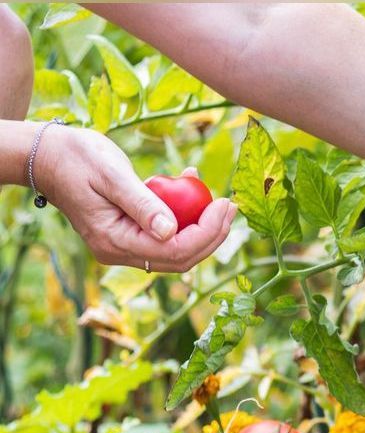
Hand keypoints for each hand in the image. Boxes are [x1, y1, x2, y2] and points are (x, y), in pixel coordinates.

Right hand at [37, 126, 234, 271]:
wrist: (48, 156)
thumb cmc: (76, 157)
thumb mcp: (111, 175)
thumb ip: (142, 204)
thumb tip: (171, 231)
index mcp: (114, 241)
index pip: (174, 251)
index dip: (207, 233)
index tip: (225, 205)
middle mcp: (120, 252)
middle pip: (181, 257)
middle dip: (212, 234)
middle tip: (230, 205)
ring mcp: (125, 247)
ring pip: (177, 249)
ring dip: (202, 226)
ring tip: (216, 197)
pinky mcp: (130, 235)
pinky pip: (166, 235)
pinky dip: (184, 216)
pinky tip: (190, 185)